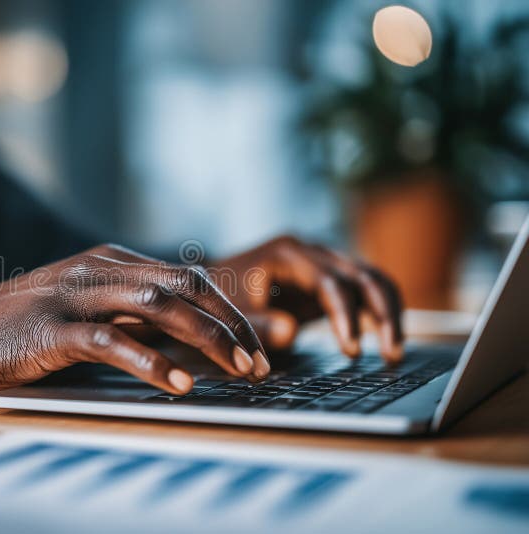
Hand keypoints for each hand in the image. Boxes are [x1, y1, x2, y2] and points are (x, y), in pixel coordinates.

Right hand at [0, 245, 269, 394]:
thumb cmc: (24, 323)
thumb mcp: (84, 306)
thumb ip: (129, 314)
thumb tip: (186, 340)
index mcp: (112, 263)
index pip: (188, 278)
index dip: (229, 311)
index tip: (257, 345)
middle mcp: (100, 270)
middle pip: (184, 287)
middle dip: (230, 324)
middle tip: (259, 362)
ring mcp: (76, 296)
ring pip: (158, 306)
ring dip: (206, 338)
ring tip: (237, 369)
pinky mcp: (52, 329)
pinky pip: (111, 341)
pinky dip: (150, 361)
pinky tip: (178, 383)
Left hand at [212, 236, 403, 361]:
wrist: (211, 281)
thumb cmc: (218, 297)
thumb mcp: (229, 315)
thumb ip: (255, 324)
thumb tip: (291, 332)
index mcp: (285, 252)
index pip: (328, 280)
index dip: (344, 314)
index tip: (351, 348)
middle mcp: (310, 250)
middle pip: (361, 275)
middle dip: (381, 313)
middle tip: (390, 354)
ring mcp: (323, 261)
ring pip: (372, 278)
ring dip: (389, 312)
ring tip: (393, 354)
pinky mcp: (329, 278)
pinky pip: (365, 290)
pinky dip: (380, 312)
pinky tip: (386, 343)